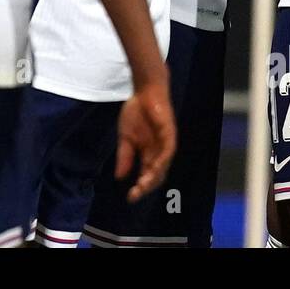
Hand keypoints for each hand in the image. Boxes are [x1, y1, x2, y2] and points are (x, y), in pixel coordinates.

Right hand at [113, 76, 175, 202]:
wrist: (143, 91)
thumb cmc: (135, 112)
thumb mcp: (125, 138)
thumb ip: (124, 157)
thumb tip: (119, 177)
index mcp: (148, 154)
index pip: (146, 175)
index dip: (139, 187)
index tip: (130, 198)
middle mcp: (159, 152)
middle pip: (156, 175)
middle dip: (146, 186)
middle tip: (136, 194)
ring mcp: (165, 144)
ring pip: (163, 166)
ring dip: (154, 177)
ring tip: (143, 186)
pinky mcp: (170, 134)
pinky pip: (168, 151)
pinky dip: (162, 161)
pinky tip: (154, 168)